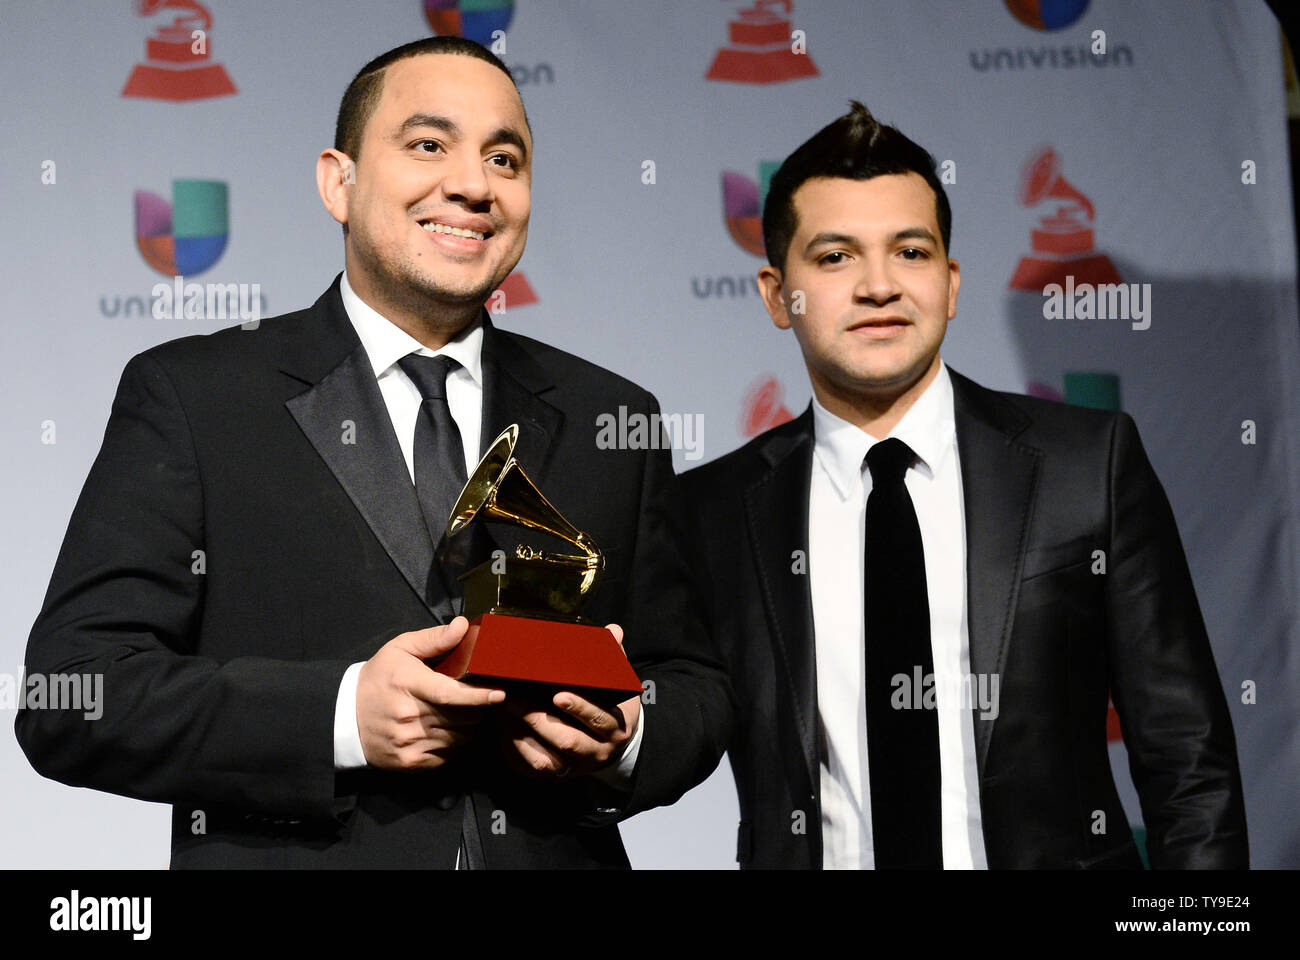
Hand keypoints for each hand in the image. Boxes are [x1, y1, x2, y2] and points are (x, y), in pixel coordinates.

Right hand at [356, 616, 504, 769]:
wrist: (345, 716)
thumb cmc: (378, 678)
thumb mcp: (400, 650)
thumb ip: (434, 639)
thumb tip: (462, 626)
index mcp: (408, 684)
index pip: (449, 693)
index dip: (477, 695)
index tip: (499, 694)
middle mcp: (408, 716)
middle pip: (460, 717)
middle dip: (475, 709)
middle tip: (472, 700)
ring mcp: (409, 742)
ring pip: (459, 738)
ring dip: (466, 727)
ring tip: (457, 714)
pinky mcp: (410, 762)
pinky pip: (448, 755)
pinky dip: (453, 744)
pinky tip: (444, 731)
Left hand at [500, 623, 640, 779]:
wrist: (614, 747)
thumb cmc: (610, 708)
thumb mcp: (618, 686)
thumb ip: (614, 658)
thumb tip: (613, 630)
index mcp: (615, 728)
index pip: (599, 719)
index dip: (580, 708)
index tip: (558, 695)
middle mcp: (596, 752)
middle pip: (567, 741)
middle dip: (538, 720)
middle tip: (513, 699)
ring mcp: (575, 768)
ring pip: (546, 759)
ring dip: (521, 736)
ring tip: (502, 711)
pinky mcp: (556, 776)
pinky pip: (531, 766)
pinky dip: (515, 749)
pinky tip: (502, 729)